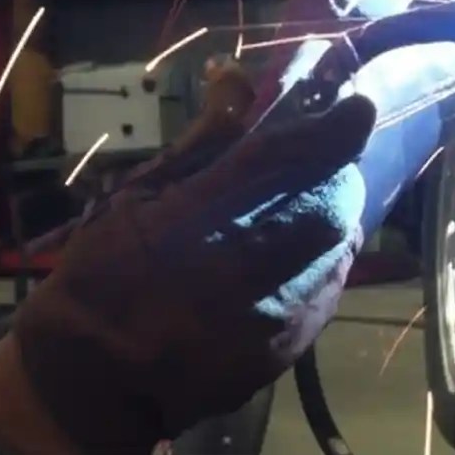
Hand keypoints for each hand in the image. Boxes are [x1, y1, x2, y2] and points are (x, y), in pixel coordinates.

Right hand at [0, 94, 376, 454]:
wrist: (97, 379)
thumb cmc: (105, 274)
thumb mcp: (136, 197)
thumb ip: (200, 143)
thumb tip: (234, 76)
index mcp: (196, 220)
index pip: (285, 160)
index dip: (333, 130)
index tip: (357, 107)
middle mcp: (243, 269)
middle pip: (329, 204)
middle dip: (333, 178)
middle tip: (316, 169)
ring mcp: (272, 314)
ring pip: (337, 248)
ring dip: (329, 221)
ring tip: (293, 219)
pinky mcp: (288, 349)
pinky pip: (329, 291)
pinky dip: (320, 266)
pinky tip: (286, 265)